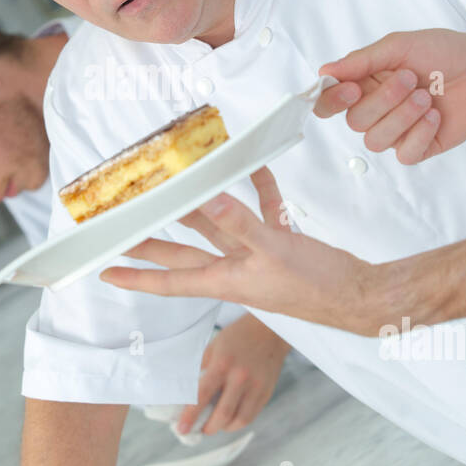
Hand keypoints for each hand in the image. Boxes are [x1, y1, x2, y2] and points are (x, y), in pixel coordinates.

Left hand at [100, 167, 379, 334]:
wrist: (360, 296)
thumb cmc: (317, 287)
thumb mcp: (275, 251)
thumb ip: (241, 223)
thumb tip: (206, 197)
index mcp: (225, 280)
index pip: (169, 280)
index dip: (136, 276)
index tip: (104, 272)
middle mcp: (235, 270)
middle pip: (182, 253)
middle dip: (151, 242)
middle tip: (121, 231)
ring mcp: (257, 258)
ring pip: (218, 228)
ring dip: (201, 207)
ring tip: (177, 187)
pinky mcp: (281, 246)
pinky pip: (262, 215)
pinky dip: (257, 193)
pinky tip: (256, 169)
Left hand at [177, 313, 289, 436]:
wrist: (269, 330)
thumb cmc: (237, 337)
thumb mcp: (213, 347)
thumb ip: (202, 370)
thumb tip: (188, 395)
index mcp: (222, 364)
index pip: (202, 395)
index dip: (190, 415)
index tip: (181, 428)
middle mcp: (240, 377)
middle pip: (223, 414)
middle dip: (208, 428)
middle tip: (199, 429)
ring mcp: (256, 387)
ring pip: (239, 420)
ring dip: (224, 428)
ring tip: (215, 425)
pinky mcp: (266, 392)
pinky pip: (252, 415)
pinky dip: (238, 422)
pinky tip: (230, 419)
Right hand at [315, 28, 465, 164]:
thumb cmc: (442, 52)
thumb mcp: (399, 46)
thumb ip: (360, 61)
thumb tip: (325, 71)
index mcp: (363, 85)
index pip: (329, 103)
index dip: (333, 101)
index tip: (352, 88)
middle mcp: (376, 111)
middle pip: (355, 122)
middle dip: (384, 100)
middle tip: (411, 79)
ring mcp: (396, 132)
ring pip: (376, 141)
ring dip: (403, 117)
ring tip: (427, 97)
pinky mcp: (419, 147)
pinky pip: (404, 154)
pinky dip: (419, 134)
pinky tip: (434, 117)